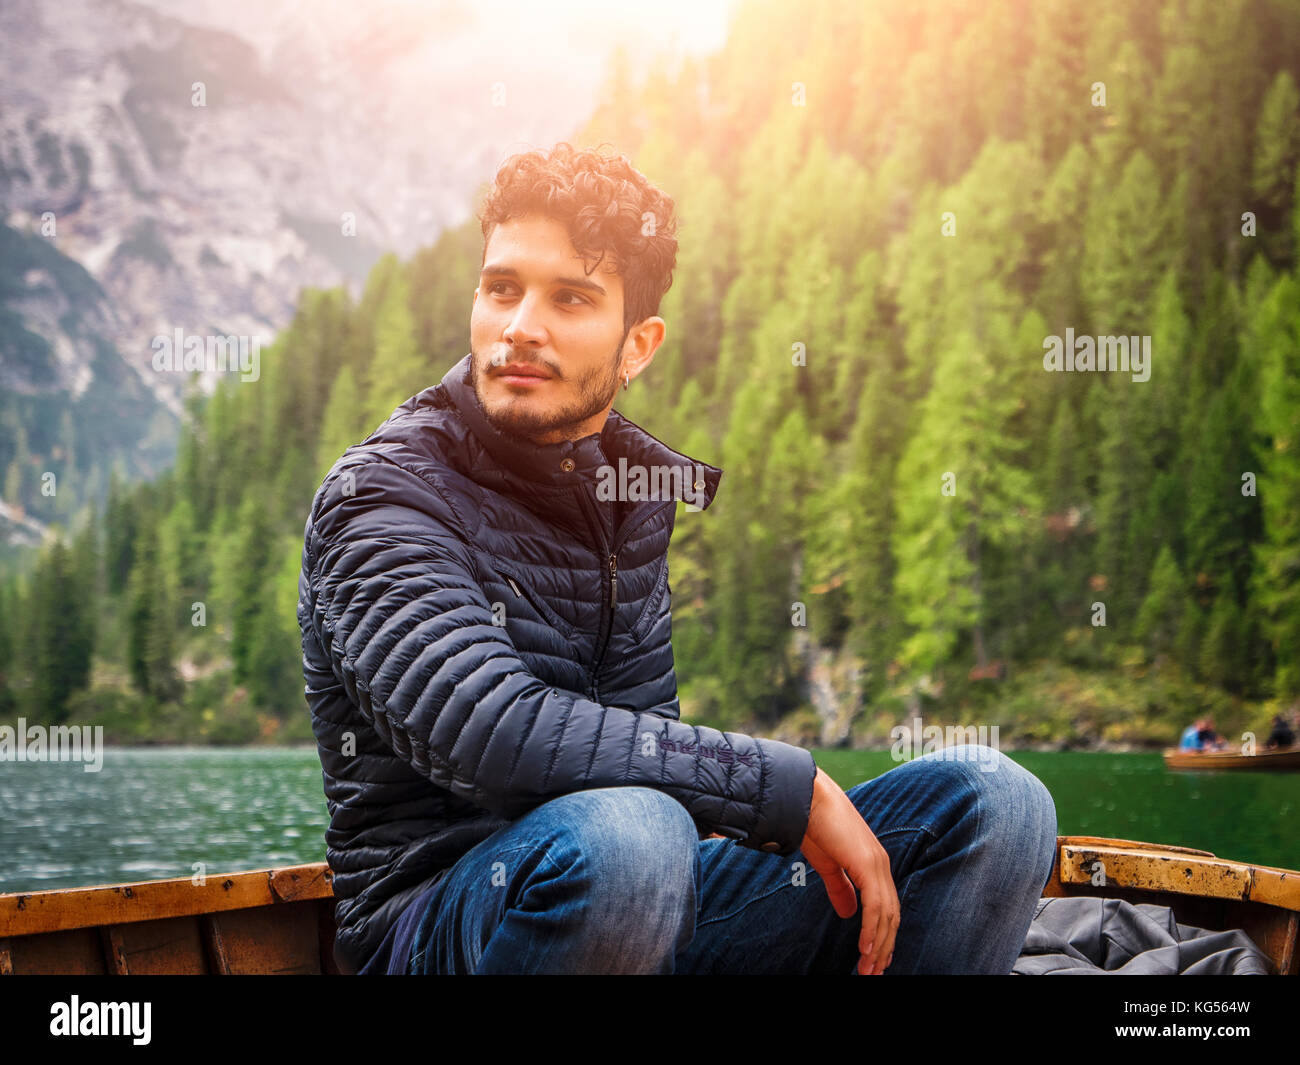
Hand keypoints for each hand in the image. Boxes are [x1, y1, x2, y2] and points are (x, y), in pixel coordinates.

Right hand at [799, 767, 899, 974]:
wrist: (806, 798)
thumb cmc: (814, 825)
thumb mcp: (827, 864)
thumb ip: (840, 888)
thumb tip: (849, 914)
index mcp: (873, 863)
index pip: (885, 906)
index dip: (883, 934)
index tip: (877, 958)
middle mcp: (881, 864)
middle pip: (891, 914)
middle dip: (883, 946)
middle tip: (873, 972)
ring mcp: (876, 863)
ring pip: (886, 914)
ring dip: (878, 944)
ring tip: (868, 968)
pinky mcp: (867, 864)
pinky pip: (874, 905)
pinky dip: (871, 929)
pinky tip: (865, 949)